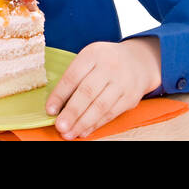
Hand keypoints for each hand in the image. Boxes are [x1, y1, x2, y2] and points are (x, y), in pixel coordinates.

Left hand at [44, 38, 161, 138]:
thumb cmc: (105, 62)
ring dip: (83, 123)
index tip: (50, 110)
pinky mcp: (131, 98)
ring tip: (69, 134)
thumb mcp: (89, 59)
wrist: (138, 61)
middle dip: (72, 112)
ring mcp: (122, 83)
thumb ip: (74, 78)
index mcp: (93, 54)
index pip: (73, 76)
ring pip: (100, 106)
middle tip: (60, 126)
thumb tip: (56, 105)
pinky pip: (111, 114)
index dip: (60, 95)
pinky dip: (96, 125)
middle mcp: (109, 67)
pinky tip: (84, 131)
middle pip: (87, 92)